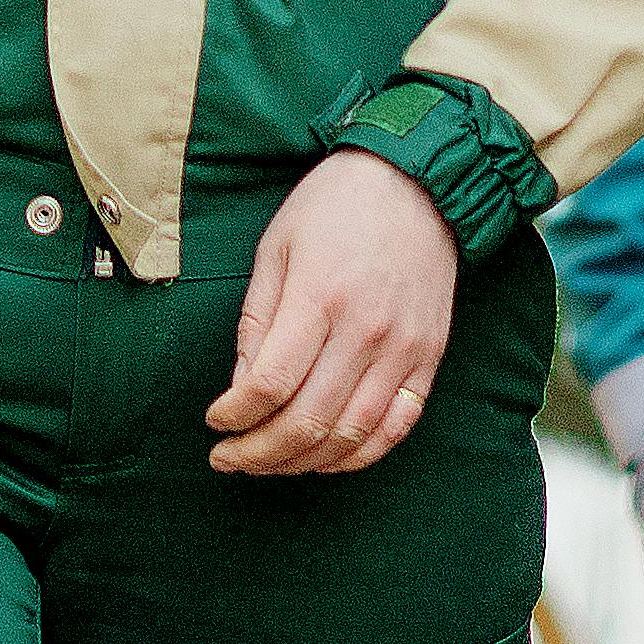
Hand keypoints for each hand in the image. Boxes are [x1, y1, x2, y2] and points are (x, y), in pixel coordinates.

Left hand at [206, 151, 462, 477]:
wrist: (417, 181)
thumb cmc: (335, 206)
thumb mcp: (277, 247)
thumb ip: (257, 321)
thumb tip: (240, 387)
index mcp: (318, 297)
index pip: (269, 384)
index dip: (234, 417)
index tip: (215, 422)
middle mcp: (365, 330)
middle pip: (306, 420)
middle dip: (257, 453)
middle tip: (229, 458)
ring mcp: (403, 348)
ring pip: (349, 435)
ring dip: (301, 462)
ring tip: (268, 463)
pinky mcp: (428, 357)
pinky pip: (395, 427)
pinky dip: (358, 456)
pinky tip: (324, 457)